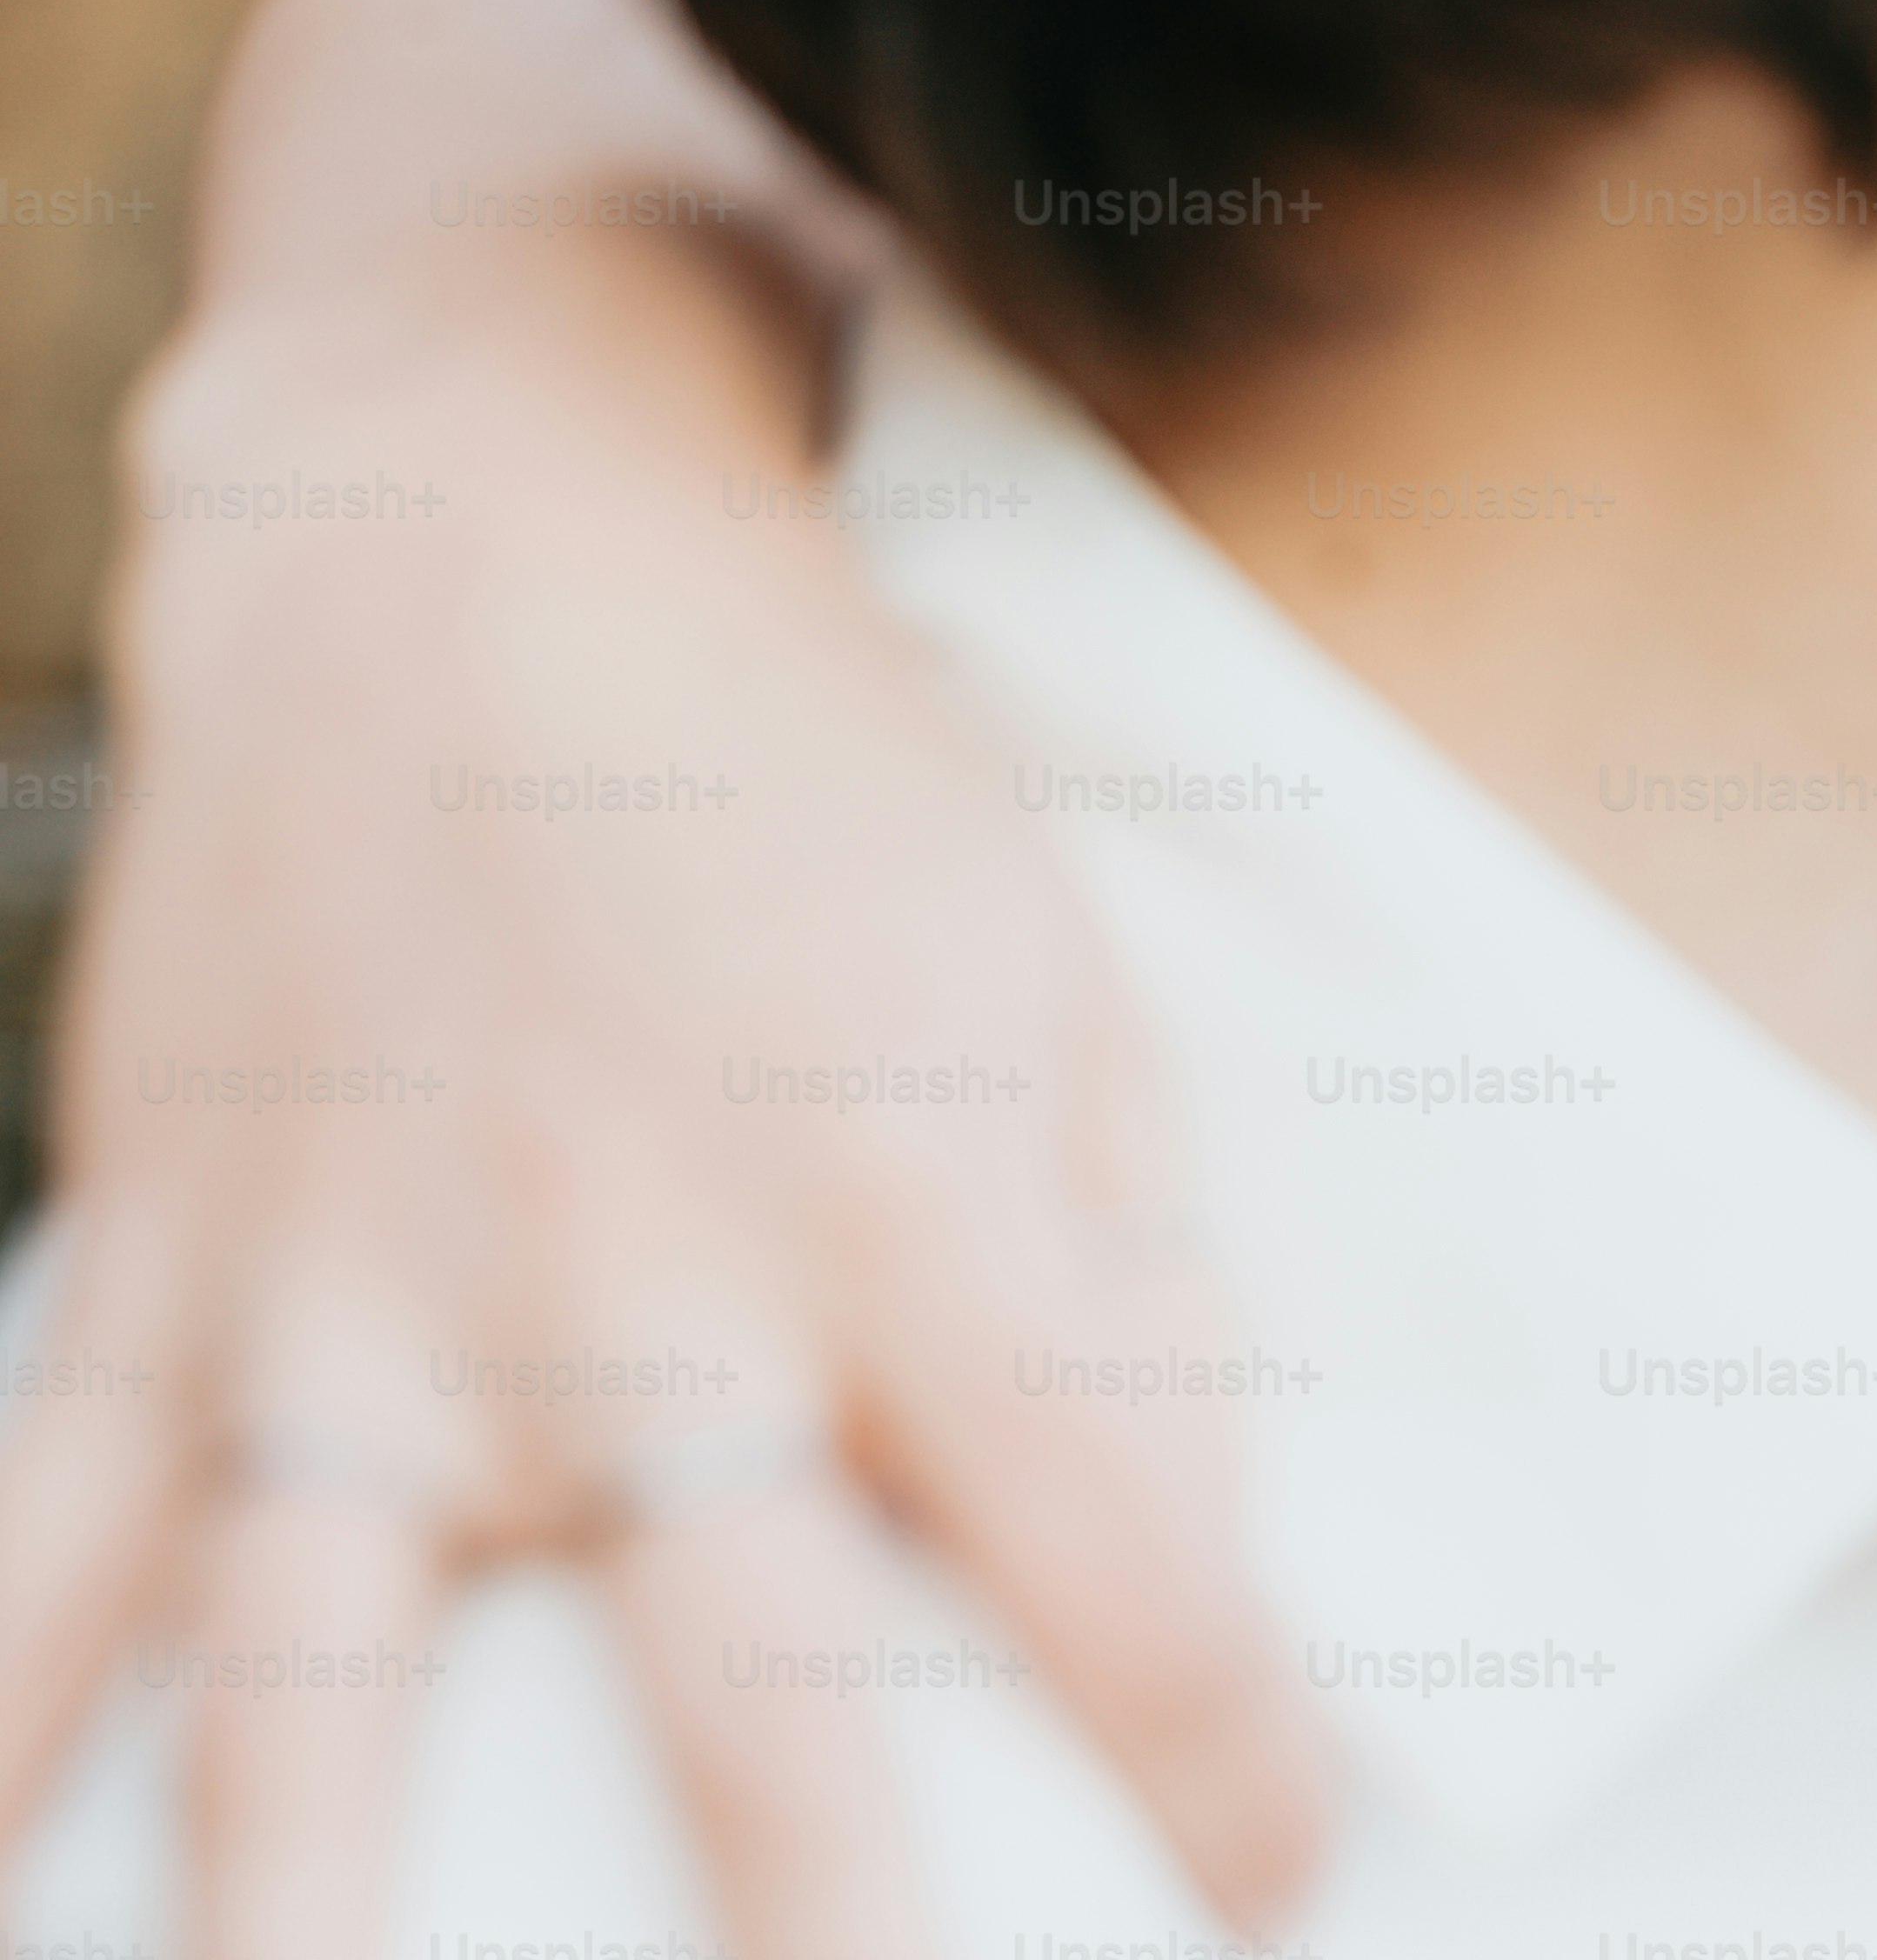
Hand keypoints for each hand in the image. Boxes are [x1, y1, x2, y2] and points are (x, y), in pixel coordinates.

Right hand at [0, 257, 1337, 1958]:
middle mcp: (632, 1286)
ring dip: (311, 1920)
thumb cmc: (805, 769)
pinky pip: (44, 1562)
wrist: (469, 524)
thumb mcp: (1057, 974)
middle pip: (735, 1676)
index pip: (1111, 1535)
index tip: (1283, 1877)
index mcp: (899, 1201)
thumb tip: (1211, 1533)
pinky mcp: (166, 1278)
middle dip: (818, 1921)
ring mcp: (361, 1304)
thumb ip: (1140, 1262)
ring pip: (313, 1695)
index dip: (1218, 1737)